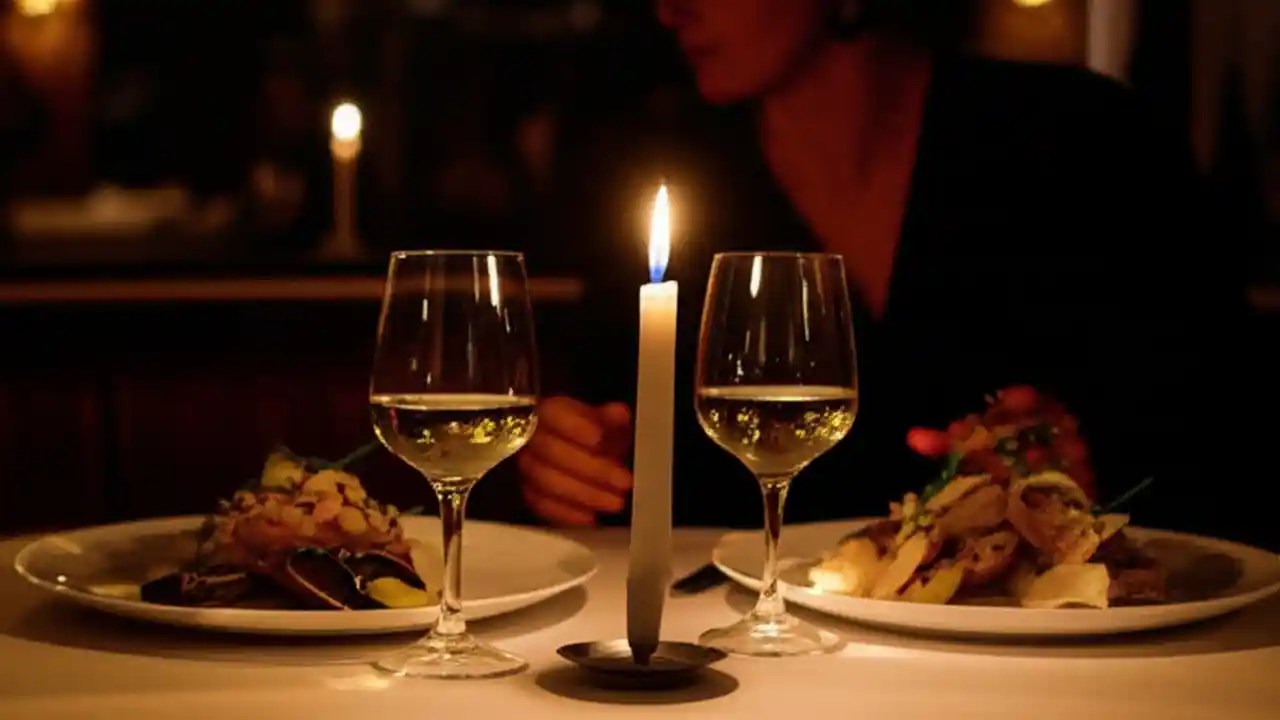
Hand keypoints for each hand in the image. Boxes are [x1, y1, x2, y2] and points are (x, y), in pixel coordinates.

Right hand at [517, 396, 633, 525]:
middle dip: (591, 469)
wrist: (581, 454)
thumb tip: (619, 414)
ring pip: (546, 482)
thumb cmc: (594, 434)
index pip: (552, 414)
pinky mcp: (528, 493)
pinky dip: (567, 513)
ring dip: (584, 494)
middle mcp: (530, 437)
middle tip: (624, 482)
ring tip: (616, 503)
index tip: (598, 439)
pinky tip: (592, 517)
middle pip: (551, 452)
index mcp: (549, 411)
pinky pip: (541, 505)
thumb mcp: (607, 422)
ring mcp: (526, 467)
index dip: (572, 426)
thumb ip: (611, 418)